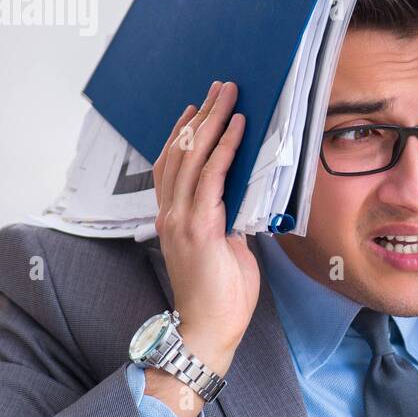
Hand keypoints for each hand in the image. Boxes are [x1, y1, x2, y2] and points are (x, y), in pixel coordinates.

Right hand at [151, 80, 257, 379]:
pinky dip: (224, 149)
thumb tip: (246, 199)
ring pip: (192, 157)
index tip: (197, 107)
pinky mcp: (199, 228)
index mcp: (173, 218)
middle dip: (201, 116)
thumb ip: (230, 220)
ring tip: (227, 95)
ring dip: (212, 121)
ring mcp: (181, 219)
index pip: (171, 165)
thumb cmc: (221, 295)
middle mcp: (171, 213)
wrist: (210, 329)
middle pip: (180, 151)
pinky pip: (211, 177)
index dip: (182, 133)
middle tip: (219, 87)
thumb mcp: (227, 248)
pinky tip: (236, 127)